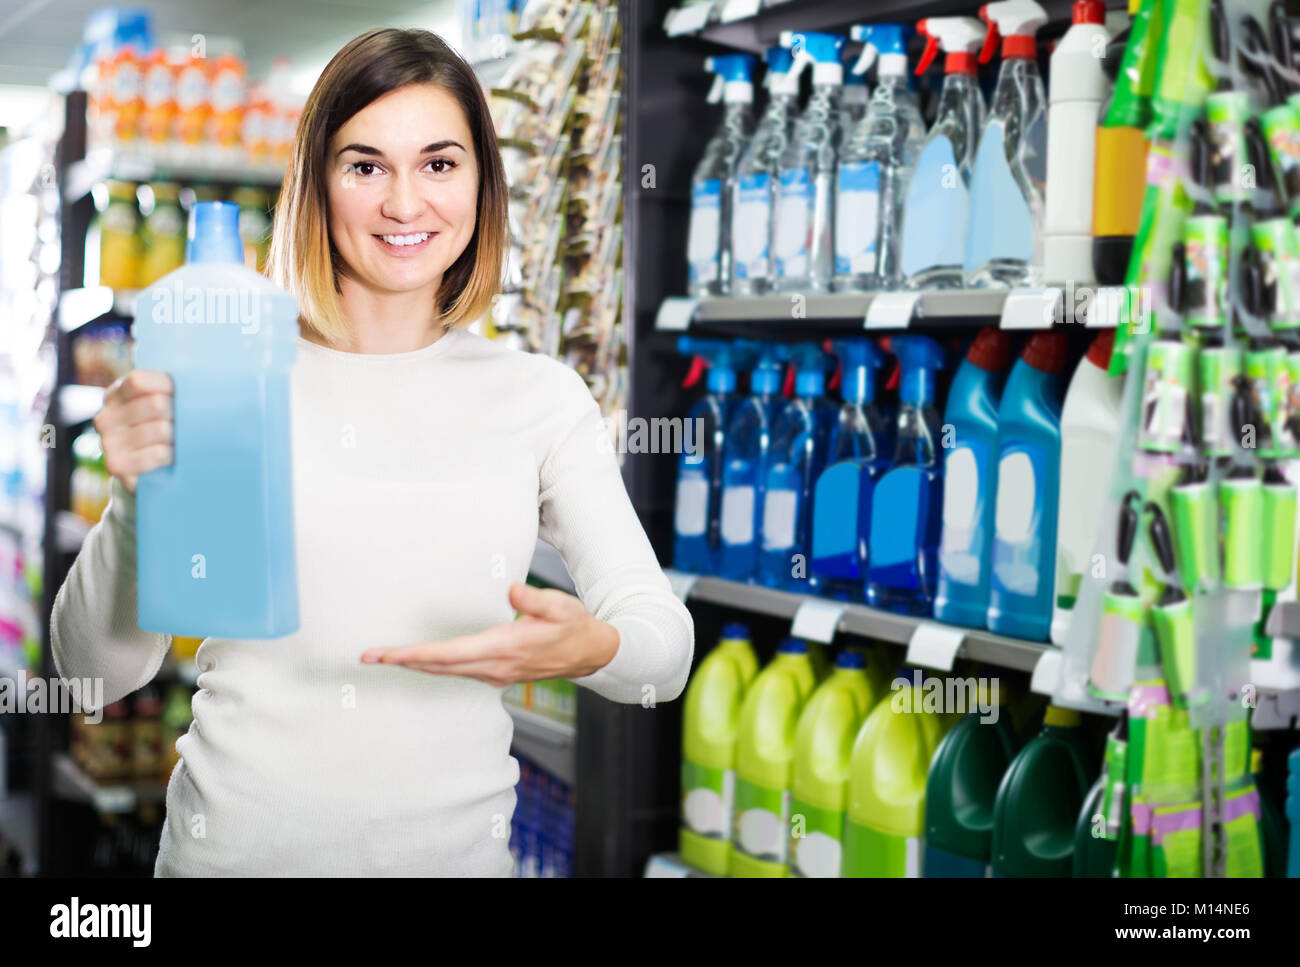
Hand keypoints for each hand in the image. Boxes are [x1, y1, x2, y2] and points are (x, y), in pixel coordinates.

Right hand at [93, 370, 173, 494]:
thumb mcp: (161, 402)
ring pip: (160, 429)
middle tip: (185, 423)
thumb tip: (202, 379)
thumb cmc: (162, 428)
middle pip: (156, 404)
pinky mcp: (118, 465)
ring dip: (178, 436)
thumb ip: (169, 388)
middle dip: (178, 413)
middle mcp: (106, 417)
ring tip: (179, 441)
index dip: (167, 386)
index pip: (139, 381)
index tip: (179, 395)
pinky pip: (158, 454)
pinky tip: (174, 456)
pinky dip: (172, 455)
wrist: (149, 472)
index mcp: (116, 394)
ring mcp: (109, 442)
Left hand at [359, 582, 618, 686]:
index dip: (413, 654)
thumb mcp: (560, 607)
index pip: (448, 654)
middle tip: (368, 657)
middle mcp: (494, 666)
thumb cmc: (574, 626)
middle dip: (402, 662)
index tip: (386, 654)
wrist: (592, 654)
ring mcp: (495, 674)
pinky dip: (434, 665)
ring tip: (385, 657)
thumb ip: (534, 600)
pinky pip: (457, 672)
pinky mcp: (496, 674)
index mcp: (504, 647)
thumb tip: (511, 590)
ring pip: (445, 672)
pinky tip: (420, 659)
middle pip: (438, 667)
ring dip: (414, 664)